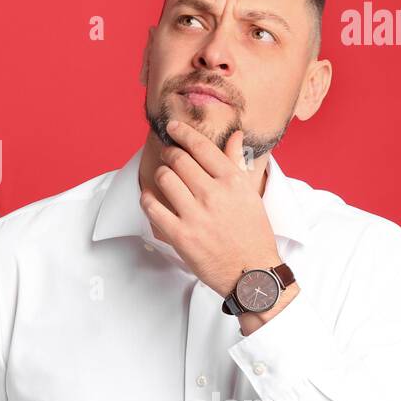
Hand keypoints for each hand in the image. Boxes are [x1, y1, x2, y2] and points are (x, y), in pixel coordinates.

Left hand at [139, 119, 281, 298]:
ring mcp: (195, 214)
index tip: (172, 128)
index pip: (201, 146)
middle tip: (168, 155)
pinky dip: (147, 198)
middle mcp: (213, 194)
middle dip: (169, 153)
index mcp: (232, 181)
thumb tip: (234, 135)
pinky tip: (151, 197)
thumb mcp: (250, 194)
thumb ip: (236, 163)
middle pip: (178, 159)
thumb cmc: (252, 233)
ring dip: (160, 174)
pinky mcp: (180, 235)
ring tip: (164, 178)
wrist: (251, 272)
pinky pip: (152, 207)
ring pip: (164, 178)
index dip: (182, 133)